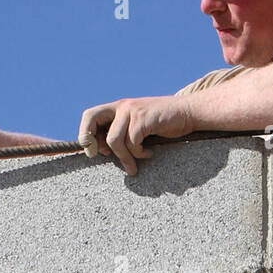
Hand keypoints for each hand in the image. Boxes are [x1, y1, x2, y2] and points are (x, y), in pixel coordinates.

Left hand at [78, 97, 193, 175]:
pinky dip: (139, 153)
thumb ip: (120, 135)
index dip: (85, 134)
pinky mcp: (143, 118)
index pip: (90, 116)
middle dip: (89, 138)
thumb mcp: (137, 128)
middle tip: (98, 155)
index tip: (93, 151)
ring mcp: (132, 110)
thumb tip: (100, 150)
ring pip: (114, 140)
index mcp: (117, 108)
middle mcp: (121, 106)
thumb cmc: (162, 125)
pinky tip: (149, 153)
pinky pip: (132, 142)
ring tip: (134, 166)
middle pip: (91, 117)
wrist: (187, 113)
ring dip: (124, 158)